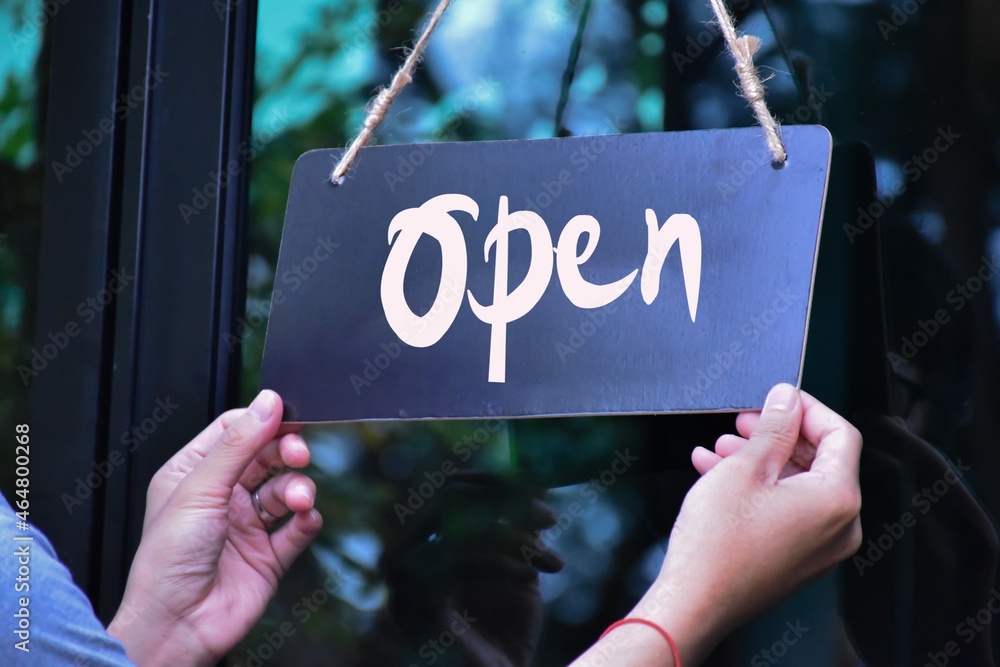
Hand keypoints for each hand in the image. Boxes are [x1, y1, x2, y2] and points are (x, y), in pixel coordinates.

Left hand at [107, 390, 322, 666]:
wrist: (178, 627)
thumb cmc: (168, 562)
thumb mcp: (200, 490)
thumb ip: (238, 445)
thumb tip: (267, 402)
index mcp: (194, 474)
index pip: (234, 431)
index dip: (262, 421)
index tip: (287, 414)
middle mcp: (222, 496)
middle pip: (266, 457)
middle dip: (286, 452)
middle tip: (298, 453)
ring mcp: (246, 526)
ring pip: (285, 490)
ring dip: (297, 489)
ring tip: (297, 500)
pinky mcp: (268, 555)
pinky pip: (298, 529)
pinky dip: (308, 520)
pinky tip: (306, 518)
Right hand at [382, 473, 562, 665]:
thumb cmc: (503, 632)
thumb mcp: (515, 566)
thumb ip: (516, 526)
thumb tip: (532, 476)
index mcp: (422, 540)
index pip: (453, 486)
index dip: (499, 480)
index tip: (543, 490)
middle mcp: (403, 554)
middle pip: (452, 495)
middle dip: (508, 500)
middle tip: (550, 518)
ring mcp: (403, 579)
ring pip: (463, 526)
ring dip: (518, 538)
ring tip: (553, 562)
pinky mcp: (415, 602)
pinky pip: (463, 559)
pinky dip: (504, 561)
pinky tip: (529, 577)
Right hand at [573, 383, 862, 665]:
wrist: (695, 601)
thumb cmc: (717, 544)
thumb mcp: (745, 468)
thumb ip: (773, 427)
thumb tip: (787, 400)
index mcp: (837, 500)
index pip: (840, 435)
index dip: (806, 409)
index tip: (778, 399)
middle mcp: (840, 527)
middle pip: (820, 460)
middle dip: (778, 435)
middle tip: (743, 422)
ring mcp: (821, 548)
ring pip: (799, 485)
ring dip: (761, 460)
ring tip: (720, 449)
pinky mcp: (798, 560)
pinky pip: (788, 510)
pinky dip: (759, 488)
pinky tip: (718, 475)